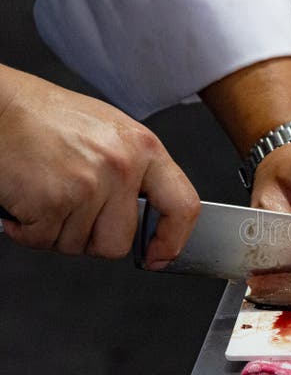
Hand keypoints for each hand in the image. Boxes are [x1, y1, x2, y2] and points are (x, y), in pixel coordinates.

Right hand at [0, 65, 199, 267]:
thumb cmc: (45, 118)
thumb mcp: (110, 133)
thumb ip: (135, 172)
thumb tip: (148, 215)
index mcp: (145, 148)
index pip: (183, 206)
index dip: (173, 240)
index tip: (161, 256)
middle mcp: (122, 166)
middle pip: (119, 241)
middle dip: (91, 238)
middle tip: (69, 210)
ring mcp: (89, 185)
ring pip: (78, 245)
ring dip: (55, 231)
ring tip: (44, 194)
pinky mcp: (54, 201)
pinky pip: (44, 241)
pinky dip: (27, 230)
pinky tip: (24, 200)